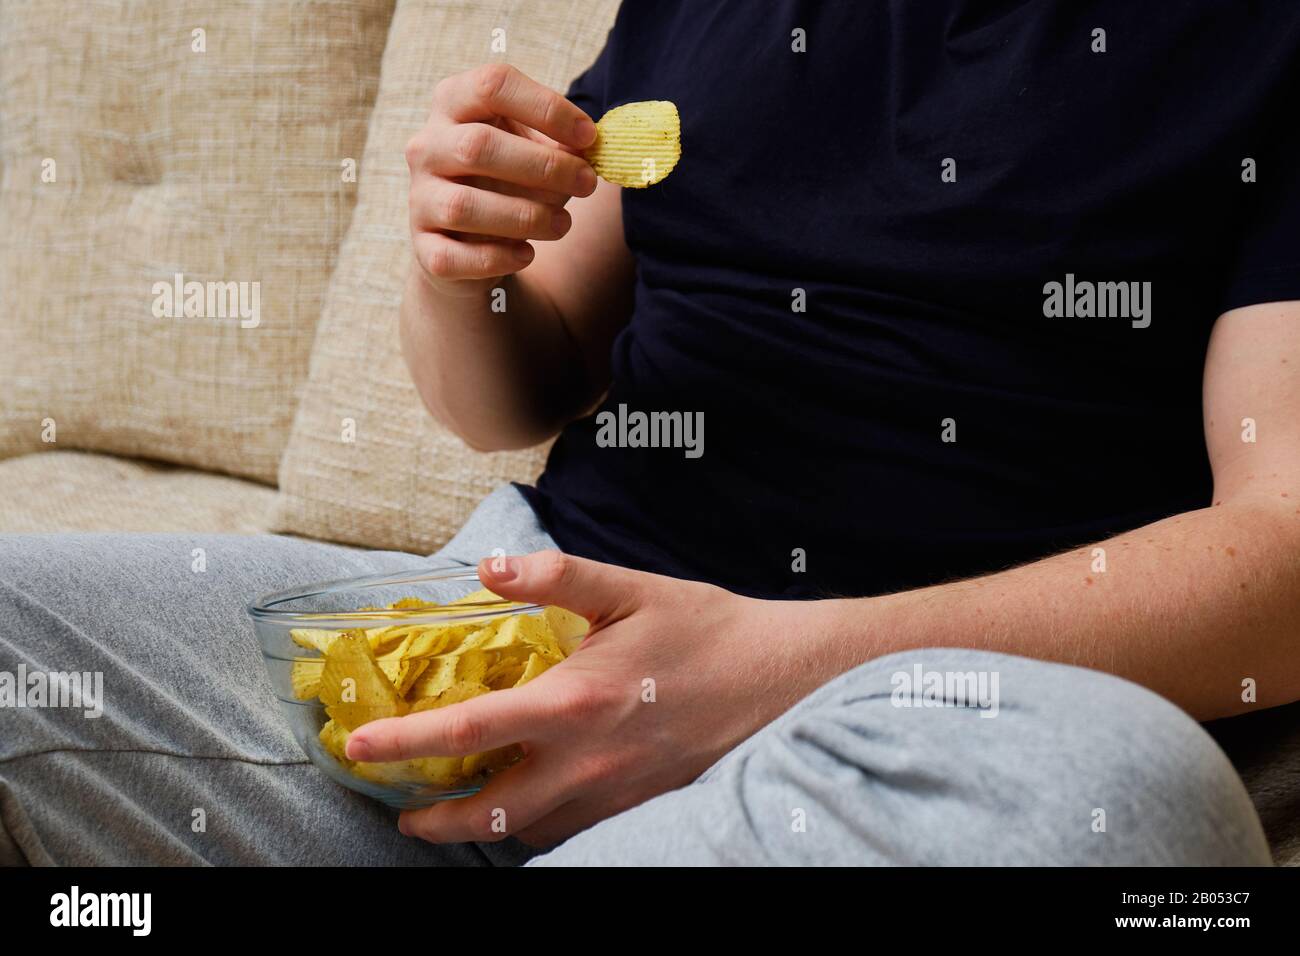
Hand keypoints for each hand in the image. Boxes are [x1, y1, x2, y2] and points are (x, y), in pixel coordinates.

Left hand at [346, 551, 820, 847]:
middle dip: (435, 821)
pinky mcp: (641, 805)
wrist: (783, 679)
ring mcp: (614, 792)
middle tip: (403, 812)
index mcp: (573, 702)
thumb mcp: (628, 589)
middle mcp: (586, 760)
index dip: (404, 742)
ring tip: (457, 811)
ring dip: (485, 826)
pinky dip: (538, 825)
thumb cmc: (707, 629)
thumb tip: (488, 567)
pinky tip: (532, 803)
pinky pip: (574, 828)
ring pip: (531, 831)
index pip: (467, 730)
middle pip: (489, 813)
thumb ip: (554, 576)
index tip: (357, 748)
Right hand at [404, 64, 598, 296]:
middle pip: (477, 145)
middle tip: (588, 184)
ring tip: (563, 224)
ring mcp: (420, 197)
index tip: (588, 136)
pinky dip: (497, 257)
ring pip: (463, 206)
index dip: (546, 108)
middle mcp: (427, 146)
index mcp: (455, 104)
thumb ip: (561, 147)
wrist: (467, 241)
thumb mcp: (535, 152)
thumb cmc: (508, 182)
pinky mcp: (424, 248)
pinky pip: (453, 257)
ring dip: (526, 216)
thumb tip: (587, 154)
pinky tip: (526, 254)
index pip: (493, 85)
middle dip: (544, 167)